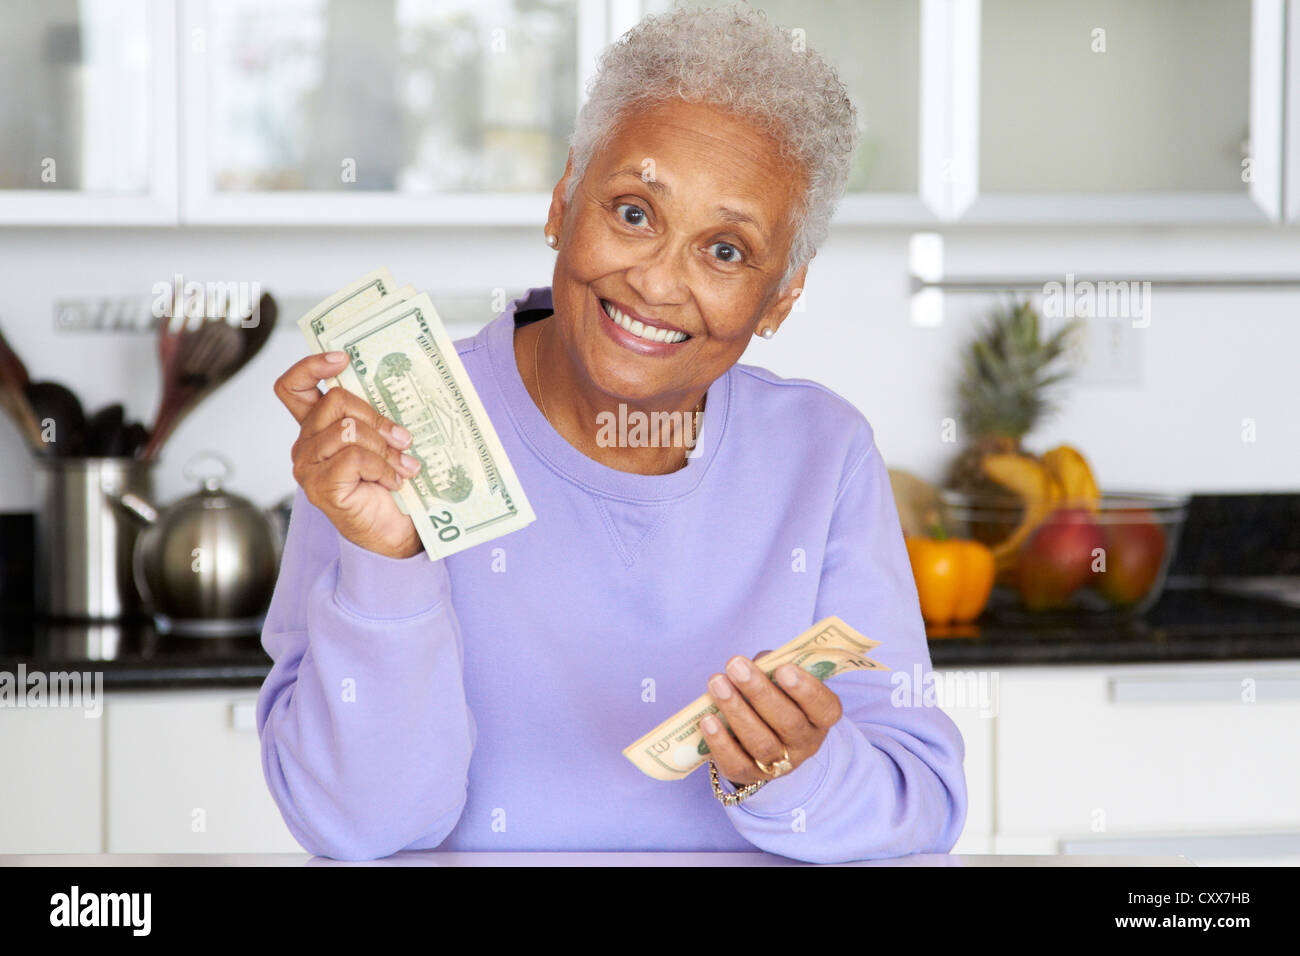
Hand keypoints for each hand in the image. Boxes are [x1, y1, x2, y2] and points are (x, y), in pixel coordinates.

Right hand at [274, 352, 423, 559]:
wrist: (396, 534)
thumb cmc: (389, 488)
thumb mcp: (383, 442)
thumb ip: (376, 417)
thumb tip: (397, 389)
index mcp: (317, 428)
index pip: (294, 386)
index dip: (312, 366)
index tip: (342, 358)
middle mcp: (306, 445)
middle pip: (335, 400)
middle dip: (377, 416)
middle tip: (404, 438)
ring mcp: (309, 467)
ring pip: (347, 430)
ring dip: (385, 447)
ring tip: (405, 464)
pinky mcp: (321, 488)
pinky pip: (354, 458)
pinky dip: (383, 467)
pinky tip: (395, 481)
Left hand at [700, 654, 843, 786]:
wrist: (759, 738)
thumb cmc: (773, 697)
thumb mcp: (781, 680)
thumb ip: (773, 668)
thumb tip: (757, 663)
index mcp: (820, 718)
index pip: (824, 708)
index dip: (806, 689)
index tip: (783, 668)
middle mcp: (804, 744)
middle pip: (789, 722)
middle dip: (760, 692)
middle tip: (736, 666)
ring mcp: (778, 764)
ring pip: (761, 742)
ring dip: (736, 710)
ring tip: (717, 683)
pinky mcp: (750, 774)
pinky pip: (736, 763)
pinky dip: (720, 742)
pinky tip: (708, 719)